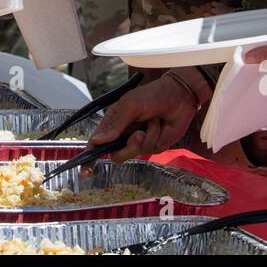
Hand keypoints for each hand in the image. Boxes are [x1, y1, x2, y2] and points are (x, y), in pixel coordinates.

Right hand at [89, 70, 206, 161]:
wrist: (180, 96)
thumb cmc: (152, 95)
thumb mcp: (131, 105)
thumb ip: (115, 123)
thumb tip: (97, 141)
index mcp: (113, 123)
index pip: (97, 143)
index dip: (89, 158)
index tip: (87, 170)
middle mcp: (123, 134)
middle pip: (116, 154)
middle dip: (128, 147)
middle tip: (139, 135)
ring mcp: (138, 141)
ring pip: (134, 153)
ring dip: (146, 138)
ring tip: (154, 121)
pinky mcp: (154, 146)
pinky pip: (150, 149)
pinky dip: (157, 136)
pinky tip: (162, 125)